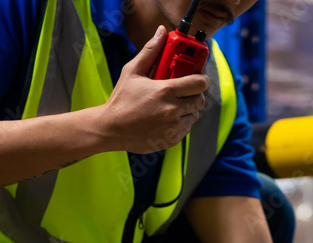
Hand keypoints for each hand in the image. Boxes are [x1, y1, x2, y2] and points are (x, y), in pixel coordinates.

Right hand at [99, 26, 209, 153]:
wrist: (110, 129)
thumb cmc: (121, 99)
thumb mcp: (132, 71)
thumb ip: (150, 51)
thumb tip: (161, 32)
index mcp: (165, 91)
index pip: (199, 83)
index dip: (202, 79)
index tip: (200, 78)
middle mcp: (172, 110)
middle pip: (200, 100)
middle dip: (195, 94)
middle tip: (185, 92)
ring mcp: (172, 127)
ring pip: (194, 115)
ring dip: (188, 109)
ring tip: (173, 105)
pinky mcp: (171, 140)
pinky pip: (186, 129)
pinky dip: (181, 123)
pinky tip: (167, 118)